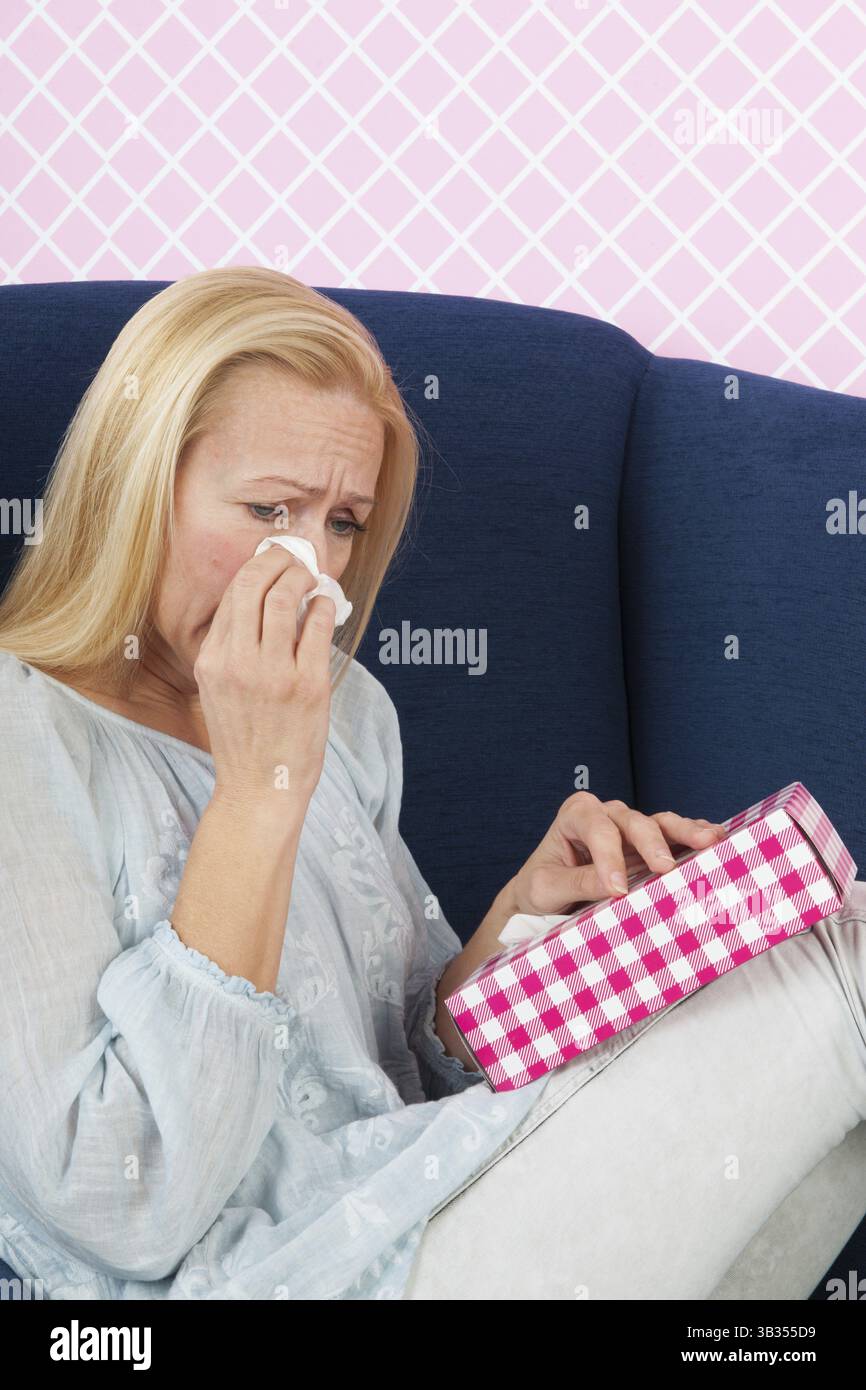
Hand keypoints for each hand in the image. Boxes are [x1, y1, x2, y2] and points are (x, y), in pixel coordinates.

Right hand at [193, 544, 336, 809]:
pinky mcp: (308, 685)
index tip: (272, 558)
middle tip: (295, 557)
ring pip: (286, 599)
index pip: (233, 595)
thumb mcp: (218, 690)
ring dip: (303, 578)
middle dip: (279, 561)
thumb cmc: (243, 740)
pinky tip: (326, 604)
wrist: (259, 788)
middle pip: (256, 586)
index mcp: (212, 661)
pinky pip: (317, 628)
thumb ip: (232, 650)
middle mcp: (238, 662)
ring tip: (312, 577)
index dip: (256, 567)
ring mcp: (274, 673)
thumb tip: (262, 602)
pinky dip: (324, 605)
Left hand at [508, 793, 727, 916]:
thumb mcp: (547, 887)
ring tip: (710, 841)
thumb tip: (616, 886)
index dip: (609, 857)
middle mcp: (606, 813)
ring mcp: (630, 828)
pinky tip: (715, 841)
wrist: (544, 896)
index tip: (617, 889)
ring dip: (686, 832)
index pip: (596, 828)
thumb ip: (578, 881)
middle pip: (633, 821)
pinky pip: (673, 837)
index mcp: (575, 815)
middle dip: (651, 843)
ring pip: (659, 823)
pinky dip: (693, 838)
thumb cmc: (541, 887)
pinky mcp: (648, 845)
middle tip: (665, 868)